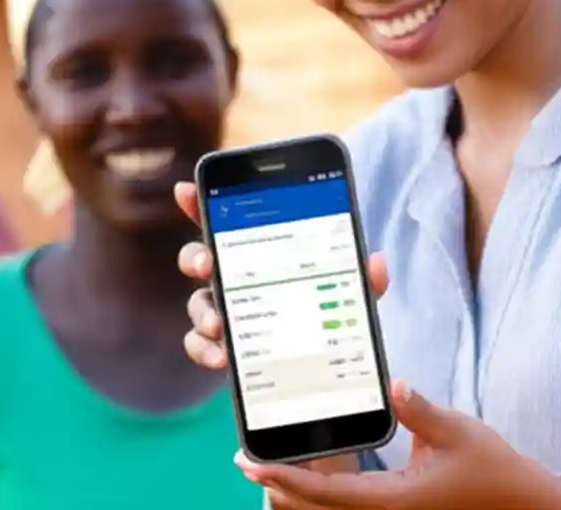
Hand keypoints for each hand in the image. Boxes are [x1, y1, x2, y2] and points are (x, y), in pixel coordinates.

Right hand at [173, 181, 384, 483]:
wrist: (327, 369)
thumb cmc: (331, 315)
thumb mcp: (350, 295)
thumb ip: (360, 278)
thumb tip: (375, 261)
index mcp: (258, 254)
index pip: (225, 221)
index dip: (201, 203)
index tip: (186, 190)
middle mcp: (233, 279)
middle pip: (199, 258)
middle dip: (196, 257)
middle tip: (207, 264)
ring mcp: (225, 313)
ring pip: (197, 304)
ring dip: (203, 311)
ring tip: (219, 325)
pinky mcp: (224, 347)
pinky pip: (200, 345)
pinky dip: (205, 349)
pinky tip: (221, 358)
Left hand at [237, 380, 560, 509]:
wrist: (522, 503)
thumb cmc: (491, 467)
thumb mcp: (457, 431)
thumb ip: (420, 409)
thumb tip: (395, 386)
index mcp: (393, 500)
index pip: (325, 493)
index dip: (284, 479)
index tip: (251, 464)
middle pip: (317, 508)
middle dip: (279, 487)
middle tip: (244, 461)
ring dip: (297, 492)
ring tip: (264, 468)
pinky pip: (348, 506)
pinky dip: (322, 492)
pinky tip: (308, 473)